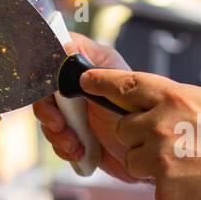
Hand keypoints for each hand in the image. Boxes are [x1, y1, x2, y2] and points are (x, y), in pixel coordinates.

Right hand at [32, 35, 135, 183]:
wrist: (156, 152)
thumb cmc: (149, 113)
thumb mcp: (124, 86)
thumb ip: (95, 70)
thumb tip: (65, 48)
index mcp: (89, 62)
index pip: (55, 52)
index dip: (45, 68)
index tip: (49, 88)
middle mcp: (78, 84)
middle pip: (44, 87)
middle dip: (48, 111)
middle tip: (60, 126)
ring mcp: (75, 109)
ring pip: (47, 115)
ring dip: (57, 134)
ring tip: (75, 145)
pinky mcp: (75, 133)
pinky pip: (57, 139)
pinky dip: (64, 148)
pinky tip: (79, 152)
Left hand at [79, 69, 200, 199]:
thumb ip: (184, 102)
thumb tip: (166, 103)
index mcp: (174, 98)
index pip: (125, 85)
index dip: (101, 82)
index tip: (84, 80)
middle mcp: (159, 126)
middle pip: (123, 129)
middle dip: (138, 137)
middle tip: (173, 145)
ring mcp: (159, 160)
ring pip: (134, 161)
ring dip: (153, 165)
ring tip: (192, 167)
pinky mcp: (163, 191)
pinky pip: (155, 189)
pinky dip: (173, 190)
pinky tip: (200, 186)